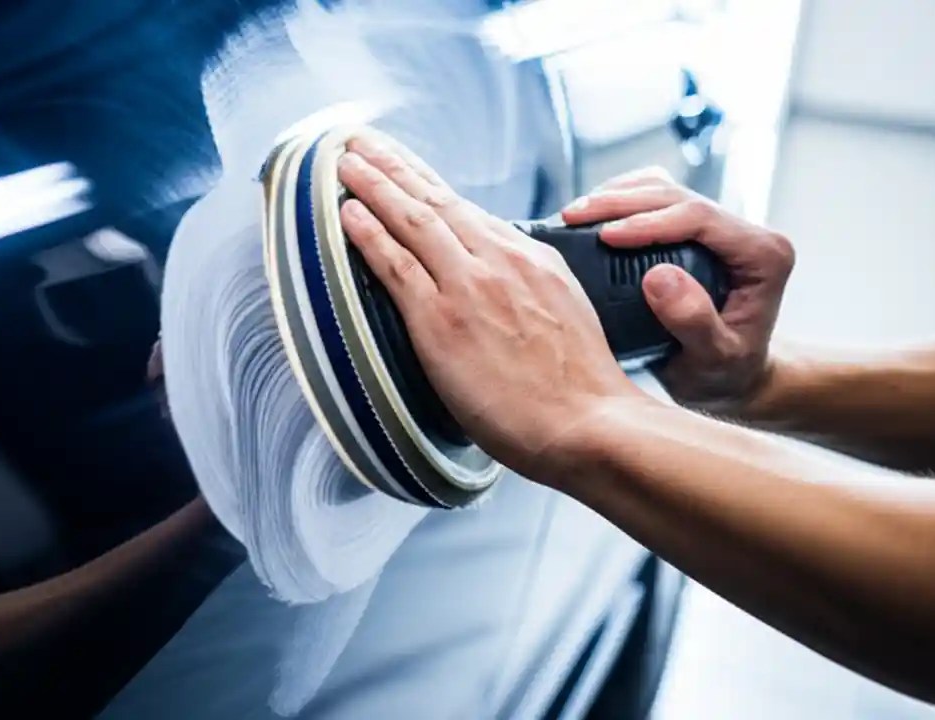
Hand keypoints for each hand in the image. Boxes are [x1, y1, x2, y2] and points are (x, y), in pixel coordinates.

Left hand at [336, 132, 645, 478]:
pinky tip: (347, 212)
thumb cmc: (578, 387)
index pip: (466, 209)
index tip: (402, 162)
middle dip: (393, 164)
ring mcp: (469, 286)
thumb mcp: (565, 312)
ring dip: (374, 184)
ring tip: (345, 160)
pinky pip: (396, 264)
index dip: (427, 181)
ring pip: (412, 218)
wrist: (589, 423)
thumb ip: (530, 287)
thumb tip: (503, 282)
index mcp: (530, 257)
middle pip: (436, 198)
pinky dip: (369, 233)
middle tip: (360, 140)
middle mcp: (499, 260)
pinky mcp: (442, 320)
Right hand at [561, 167, 794, 412]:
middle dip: (622, 201)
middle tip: (575, 216)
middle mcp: (744, 233)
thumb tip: (659, 278)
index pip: (702, 217)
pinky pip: (654, 197)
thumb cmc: (724, 373)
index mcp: (764, 255)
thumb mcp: (714, 360)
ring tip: (575, 214)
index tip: (608, 236)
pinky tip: (591, 216)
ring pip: (664, 188)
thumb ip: (694, 322)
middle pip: (678, 195)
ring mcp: (718, 226)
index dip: (650, 221)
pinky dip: (619, 200)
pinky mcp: (693, 229)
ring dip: (616, 196)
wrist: (728, 377)